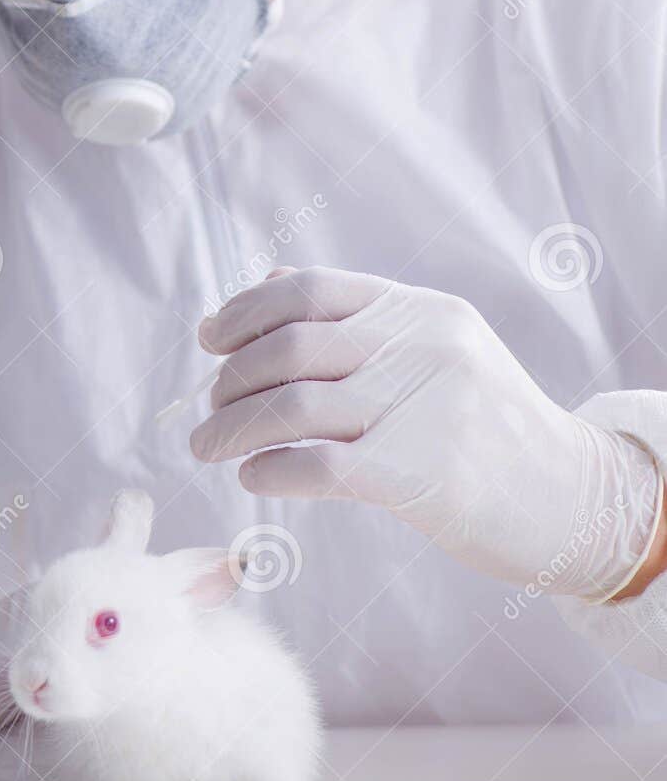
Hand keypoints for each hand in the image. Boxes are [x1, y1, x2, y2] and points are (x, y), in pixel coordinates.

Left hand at [194, 267, 662, 599]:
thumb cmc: (489, 428)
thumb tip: (263, 281)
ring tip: (208, 446)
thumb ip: (355, 315)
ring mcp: (424, 408)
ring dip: (231, 427)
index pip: (310, 289)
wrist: (573, 499)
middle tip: (208, 406)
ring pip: (292, 405)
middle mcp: (422, 347)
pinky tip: (254, 476)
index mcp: (421, 310)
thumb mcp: (438, 349)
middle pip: (290, 345)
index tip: (210, 338)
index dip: (245, 312)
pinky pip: (317, 464)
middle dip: (229, 376)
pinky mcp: (421, 474)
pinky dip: (269, 469)